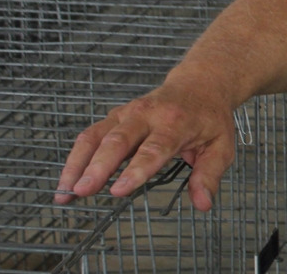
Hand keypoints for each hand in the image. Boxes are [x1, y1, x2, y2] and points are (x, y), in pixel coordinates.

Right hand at [55, 81, 237, 211]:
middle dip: (98, 167)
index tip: (118, 190)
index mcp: (176, 122)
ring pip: (96, 137)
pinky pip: (90, 136)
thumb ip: (209, 175)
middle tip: (83, 191)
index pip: (154, 148)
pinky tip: (67, 181)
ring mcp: (127, 113)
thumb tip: (202, 204)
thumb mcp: (221, 145)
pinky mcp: (114, 117)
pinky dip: (75, 158)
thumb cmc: (210, 118)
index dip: (136, 170)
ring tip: (64, 193)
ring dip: (77, 164)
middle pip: (118, 140)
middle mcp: (148, 114)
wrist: (200, 83)